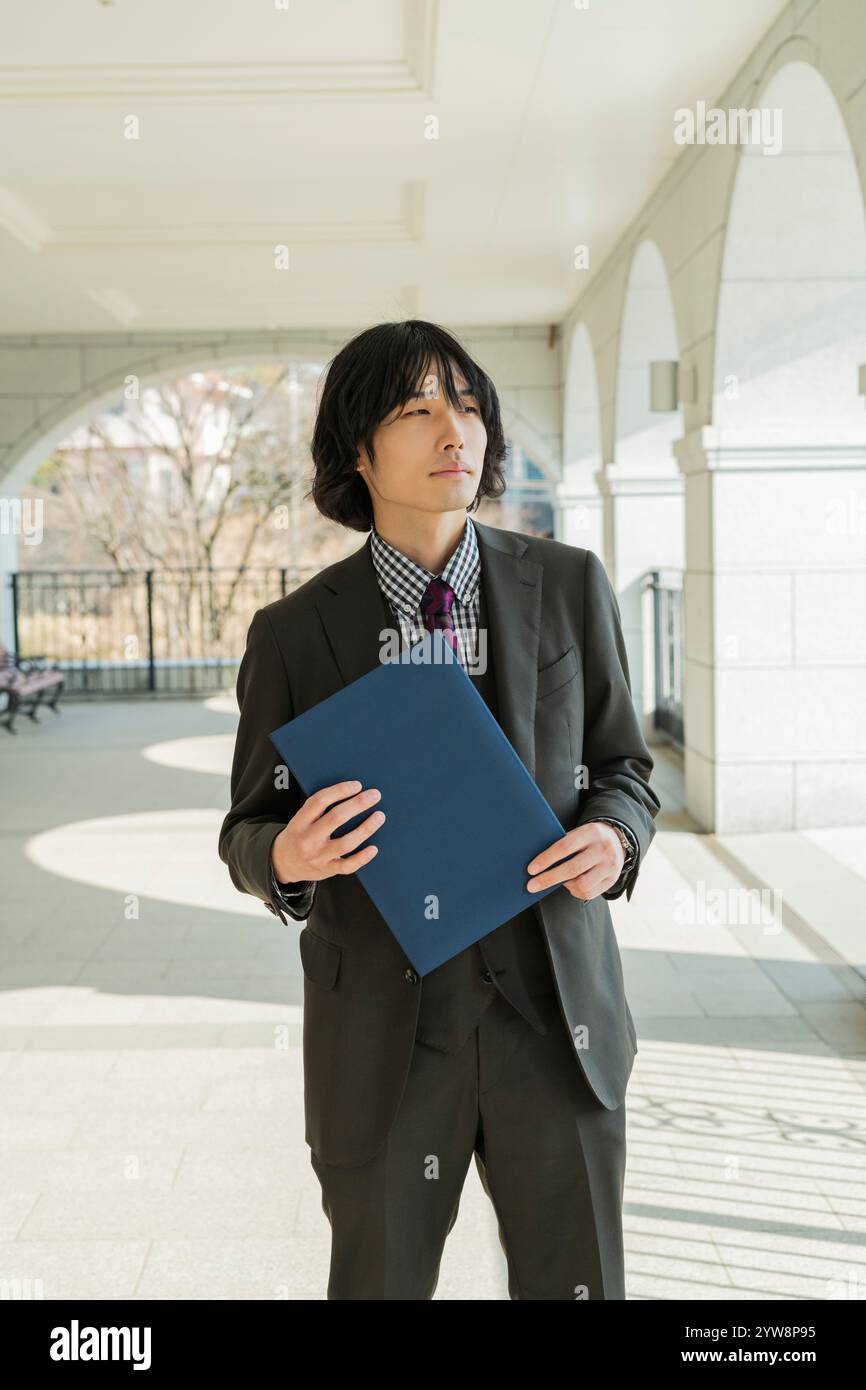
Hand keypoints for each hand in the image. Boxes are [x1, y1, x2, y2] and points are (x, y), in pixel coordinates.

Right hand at [271, 780, 385, 883]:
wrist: (283, 863)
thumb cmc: (299, 835)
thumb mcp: (300, 819)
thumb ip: (318, 808)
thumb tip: (350, 791)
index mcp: (300, 821)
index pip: (320, 801)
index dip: (340, 790)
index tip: (357, 785)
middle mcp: (308, 839)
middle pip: (336, 818)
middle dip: (358, 804)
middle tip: (375, 795)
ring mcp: (318, 856)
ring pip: (345, 843)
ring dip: (365, 828)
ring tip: (379, 816)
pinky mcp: (327, 870)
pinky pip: (347, 865)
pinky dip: (362, 858)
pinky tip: (374, 848)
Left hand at [526, 821, 624, 900]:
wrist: (616, 839)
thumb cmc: (588, 838)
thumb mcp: (578, 833)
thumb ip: (563, 844)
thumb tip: (537, 864)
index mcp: (590, 832)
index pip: (565, 846)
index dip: (546, 859)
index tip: (531, 869)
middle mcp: (603, 848)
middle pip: (572, 868)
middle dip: (548, 879)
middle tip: (532, 886)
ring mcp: (610, 865)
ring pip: (582, 884)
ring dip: (565, 885)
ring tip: (559, 881)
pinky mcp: (612, 879)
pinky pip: (589, 893)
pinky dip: (575, 891)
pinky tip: (571, 884)